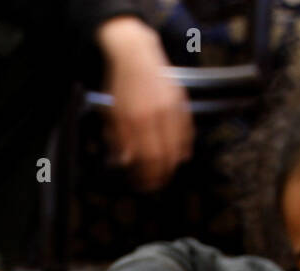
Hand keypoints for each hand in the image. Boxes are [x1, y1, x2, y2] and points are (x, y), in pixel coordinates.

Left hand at [96, 17, 193, 191]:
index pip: (146, 158)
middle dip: (161, 175)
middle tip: (157, 185)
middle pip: (164, 155)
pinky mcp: (181, 101)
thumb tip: (126, 161)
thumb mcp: (111, 113)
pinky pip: (187, 129)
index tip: (143, 185)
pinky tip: (183, 156)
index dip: (146, 176)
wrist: (135, 54)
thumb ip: (119, 138)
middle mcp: (157, 116)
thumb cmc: (120, 84)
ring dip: (174, 164)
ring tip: (169, 174)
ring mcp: (171, 108)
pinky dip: (186, 145)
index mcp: (137, 120)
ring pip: (178, 144)